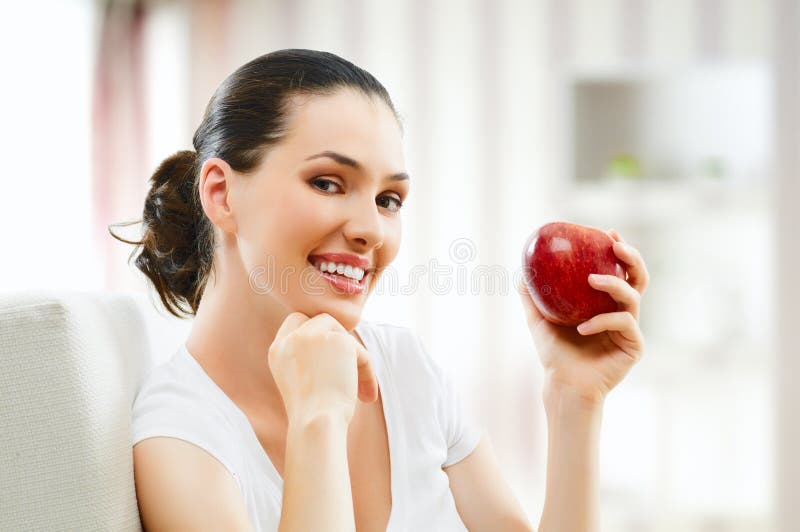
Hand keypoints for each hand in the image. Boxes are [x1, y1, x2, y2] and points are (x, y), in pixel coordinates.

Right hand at [267, 312, 378, 425]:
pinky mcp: (338, 339)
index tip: (331, 355)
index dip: (316, 333)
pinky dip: (367, 372)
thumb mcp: (300, 382)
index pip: (297, 321)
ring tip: (362, 390)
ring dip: (355, 360)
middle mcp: (291, 338)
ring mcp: (312, 335)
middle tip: (351, 365)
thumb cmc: (311, 416)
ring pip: (343, 335)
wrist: (315, 424)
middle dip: (340, 340)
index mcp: (277, 350)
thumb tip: (340, 343)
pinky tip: (367, 396)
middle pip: (322, 321)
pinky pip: (359, 352)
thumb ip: (309, 359)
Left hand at [517, 229, 647, 405]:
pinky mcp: (634, 346)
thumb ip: (532, 296)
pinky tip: (582, 328)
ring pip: (633, 297)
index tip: (609, 232)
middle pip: (638, 278)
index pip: (619, 271)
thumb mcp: (539, 319)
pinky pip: (623, 323)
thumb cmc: (554, 354)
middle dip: (631, 258)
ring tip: (592, 280)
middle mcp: (622, 312)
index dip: (619, 250)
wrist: (562, 384)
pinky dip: (602, 321)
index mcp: (605, 303)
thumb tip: (521, 271)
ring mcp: (630, 329)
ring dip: (614, 284)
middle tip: (616, 246)